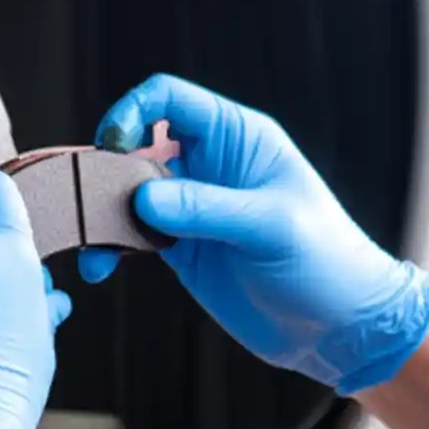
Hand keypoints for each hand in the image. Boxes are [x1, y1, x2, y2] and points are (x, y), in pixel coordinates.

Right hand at [80, 74, 428, 394]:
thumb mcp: (272, 227)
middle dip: (105, 170)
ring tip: (92, 245)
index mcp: (237, 139)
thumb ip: (206, 207)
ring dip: (100, 214)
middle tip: (88, 203)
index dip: (133, 111)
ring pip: (125, 193)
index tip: (113, 144)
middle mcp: (208, 166)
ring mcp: (190, 207)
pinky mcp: (179, 247)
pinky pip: (130, 234)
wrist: (340, 328)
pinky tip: (101, 265)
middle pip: (135, 146)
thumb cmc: (327, 263)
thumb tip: (144, 197)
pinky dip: (108, 246)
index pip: (170, 99)